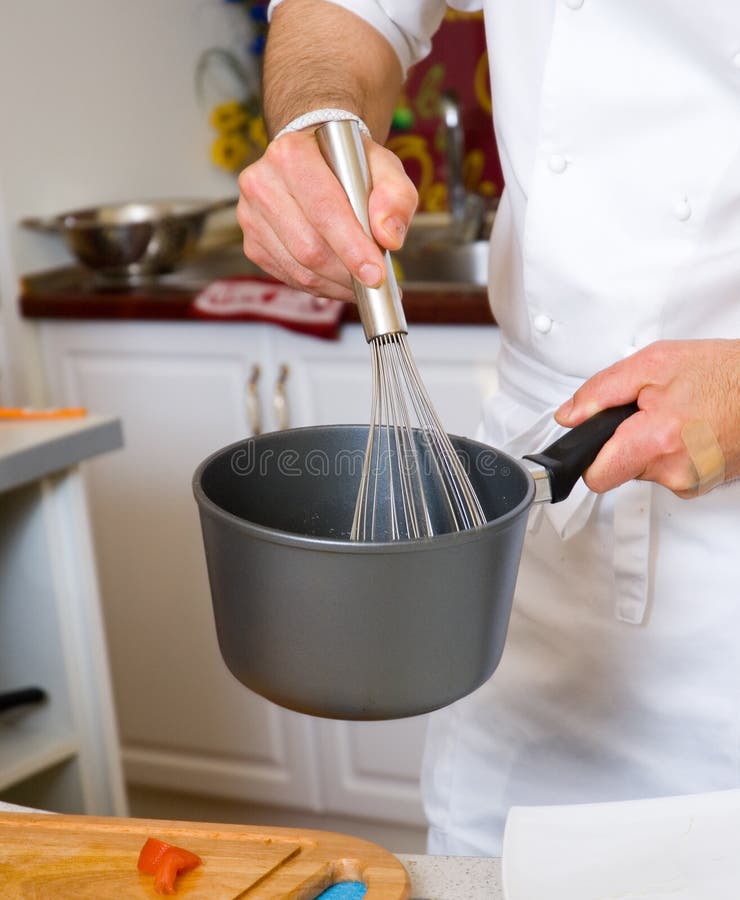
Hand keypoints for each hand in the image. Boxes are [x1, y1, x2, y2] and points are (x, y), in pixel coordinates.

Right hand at [237, 131, 417, 301]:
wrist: (315, 160)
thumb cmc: (349, 164)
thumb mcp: (384, 166)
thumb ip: (396, 196)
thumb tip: (388, 237)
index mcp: (291, 154)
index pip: (324, 210)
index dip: (352, 248)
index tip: (377, 275)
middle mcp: (262, 183)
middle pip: (309, 248)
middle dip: (347, 274)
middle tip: (376, 284)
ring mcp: (252, 217)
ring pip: (299, 270)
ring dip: (337, 284)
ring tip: (363, 283)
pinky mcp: (253, 244)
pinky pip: (290, 278)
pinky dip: (322, 286)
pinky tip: (339, 278)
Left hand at [555, 339, 739, 497]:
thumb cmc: (725, 373)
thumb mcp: (653, 364)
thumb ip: (601, 391)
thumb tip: (569, 415)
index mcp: (657, 440)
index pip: (597, 476)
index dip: (590, 457)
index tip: (593, 442)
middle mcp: (675, 470)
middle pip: (620, 470)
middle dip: (625, 442)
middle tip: (648, 412)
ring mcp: (691, 482)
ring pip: (645, 470)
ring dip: (651, 445)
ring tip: (676, 416)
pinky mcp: (703, 485)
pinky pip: (669, 471)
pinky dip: (673, 451)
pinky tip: (691, 429)